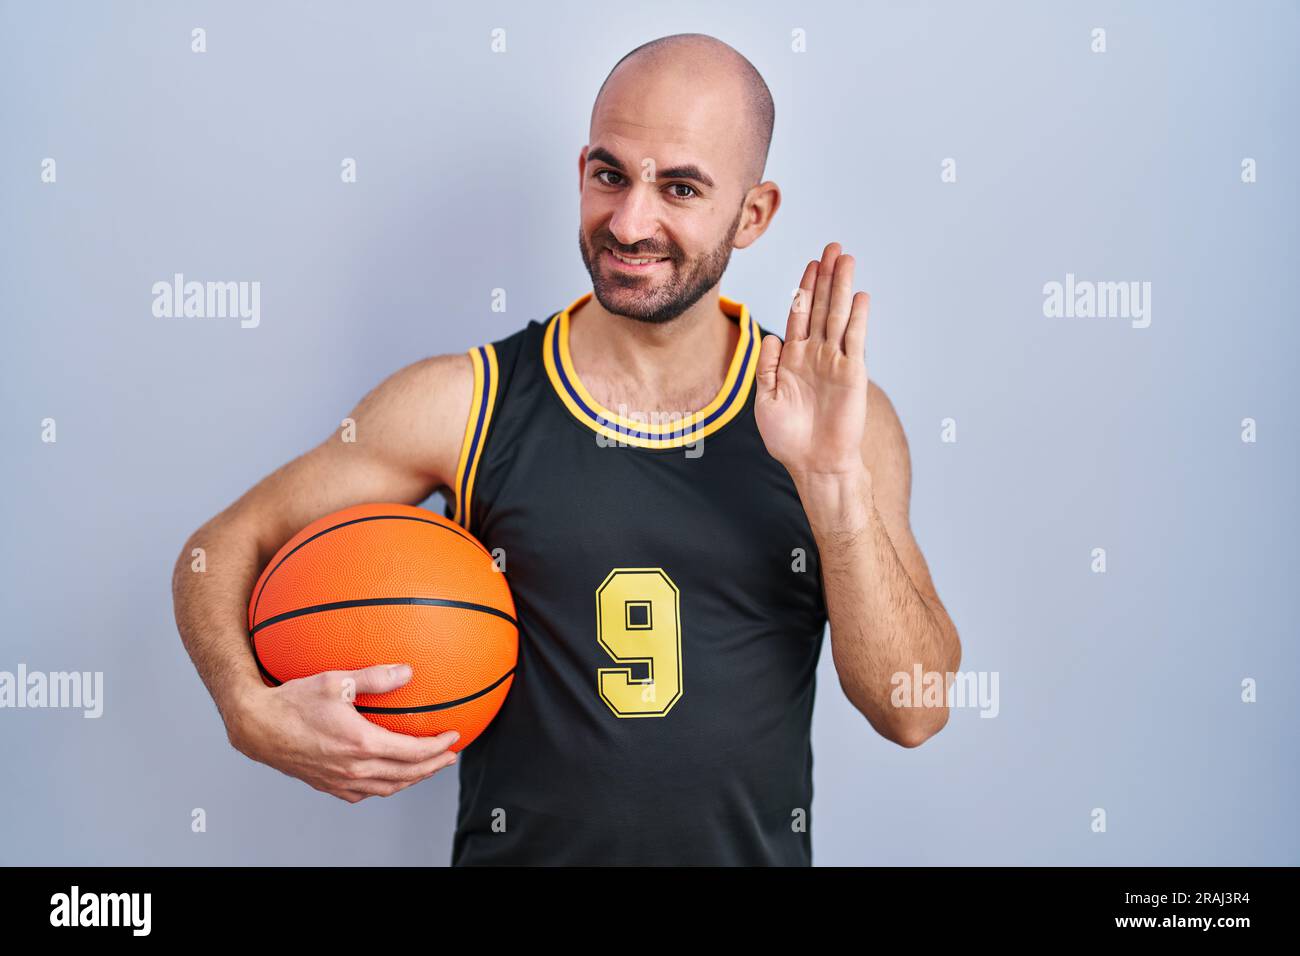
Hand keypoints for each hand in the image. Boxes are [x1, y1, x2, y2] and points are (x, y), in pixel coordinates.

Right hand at [227, 663, 459, 803]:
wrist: (256, 726)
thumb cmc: (293, 701)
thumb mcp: (336, 680)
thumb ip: (375, 677)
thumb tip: (408, 671)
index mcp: (361, 743)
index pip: (412, 752)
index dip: (438, 747)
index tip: (455, 737)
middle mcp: (353, 768)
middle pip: (406, 775)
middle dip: (434, 766)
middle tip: (451, 755)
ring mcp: (340, 780)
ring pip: (388, 788)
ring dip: (413, 779)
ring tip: (429, 767)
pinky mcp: (327, 786)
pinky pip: (365, 793)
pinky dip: (386, 786)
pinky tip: (391, 776)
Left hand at [755, 242, 869, 480]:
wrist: (813, 463)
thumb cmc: (788, 438)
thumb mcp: (765, 400)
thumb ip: (766, 367)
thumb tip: (772, 336)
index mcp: (793, 358)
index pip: (800, 314)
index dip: (804, 289)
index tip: (810, 264)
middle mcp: (815, 354)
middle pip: (822, 306)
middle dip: (826, 276)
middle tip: (832, 247)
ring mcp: (835, 362)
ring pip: (838, 315)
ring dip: (842, 287)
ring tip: (846, 259)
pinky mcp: (852, 373)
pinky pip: (855, 340)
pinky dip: (858, 317)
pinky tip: (859, 295)